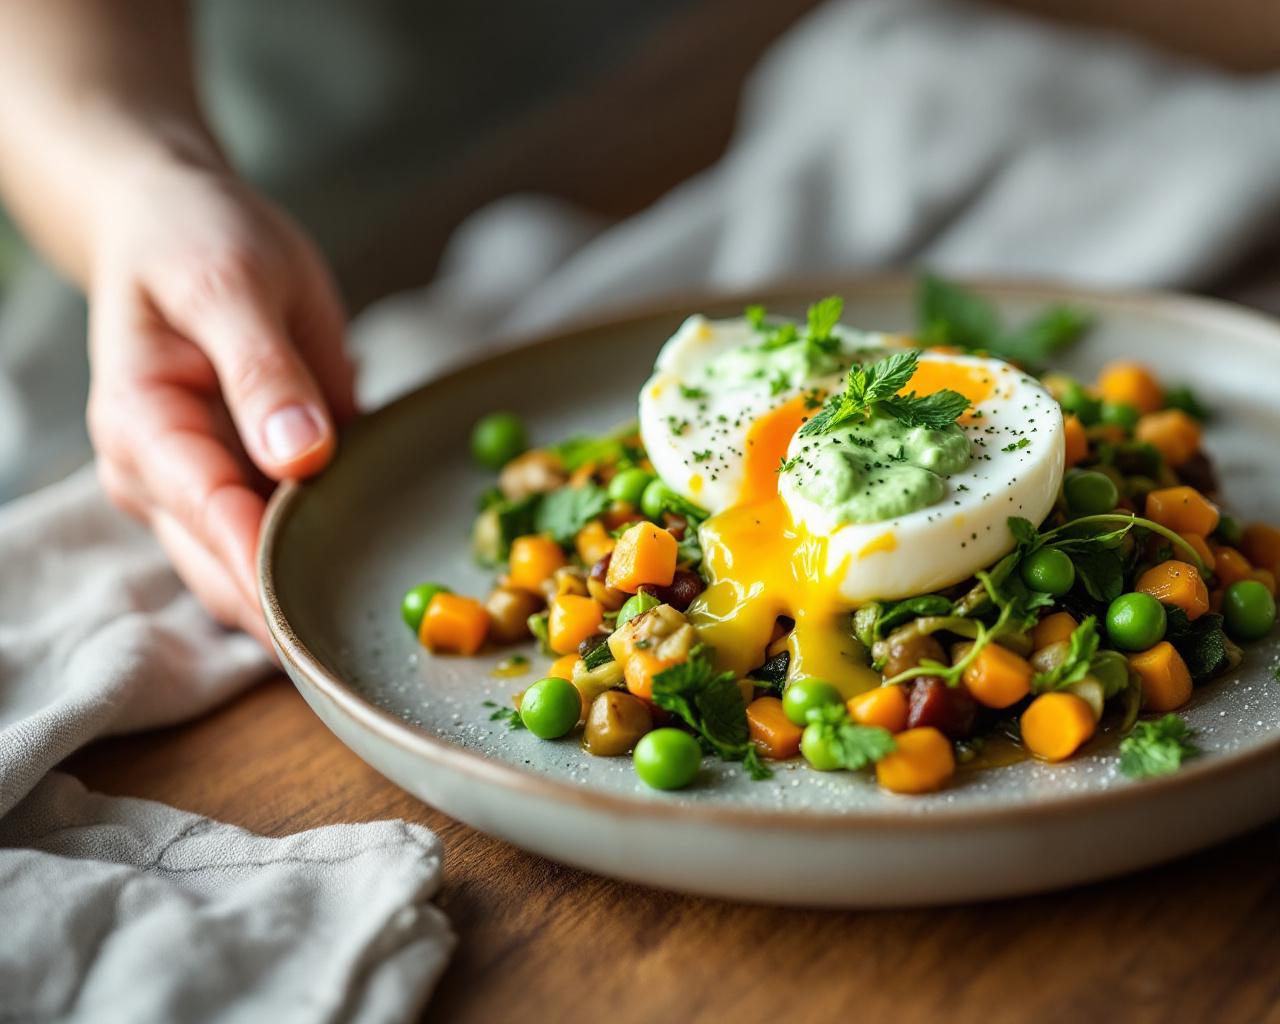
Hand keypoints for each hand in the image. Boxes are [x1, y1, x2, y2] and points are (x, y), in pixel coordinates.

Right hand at [87, 162, 355, 645]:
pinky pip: (291, 538)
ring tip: (396, 618)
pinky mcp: (252, 486)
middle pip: (228, 573)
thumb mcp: (228, 284)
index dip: (269, 571)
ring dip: (317, 590)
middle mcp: (165, 479)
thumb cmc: (193, 242)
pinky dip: (330, 553)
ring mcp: (208, 490)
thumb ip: (260, 369)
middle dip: (295, 607)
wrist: (185, 225)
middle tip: (381, 643)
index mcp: (143, 431)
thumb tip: (299, 455)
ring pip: (258, 572)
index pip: (211, 520)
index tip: (327, 615)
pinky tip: (382, 567)